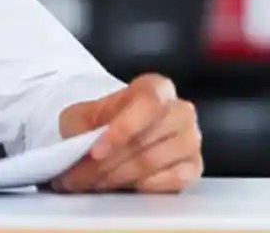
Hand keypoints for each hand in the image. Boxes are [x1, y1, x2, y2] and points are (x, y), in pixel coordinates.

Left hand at [52, 73, 201, 193]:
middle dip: (109, 162)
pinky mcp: (194, 167)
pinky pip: (175, 179)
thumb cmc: (98, 123)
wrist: (109, 141)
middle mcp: (180, 111)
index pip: (147, 104)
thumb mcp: (80, 116)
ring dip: (120, 176)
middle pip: (147, 138)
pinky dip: (146, 186)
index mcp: (154, 88)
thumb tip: (81, 147)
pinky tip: (127, 186)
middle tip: (82, 176)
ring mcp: (191, 140)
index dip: (122, 129)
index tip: (95, 152)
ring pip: (155, 161)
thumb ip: (81, 127)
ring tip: (95, 182)